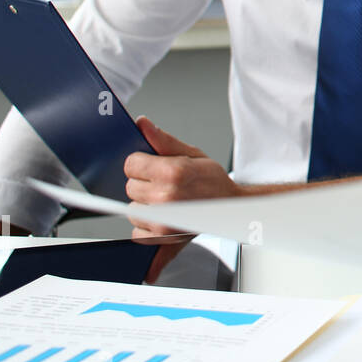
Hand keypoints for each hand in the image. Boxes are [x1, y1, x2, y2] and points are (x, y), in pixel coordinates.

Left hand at [124, 116, 239, 237]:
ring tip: (167, 201)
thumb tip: (142, 124)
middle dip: (144, 184)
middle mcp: (165, 197)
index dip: (142, 163)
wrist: (231, 207)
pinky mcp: (161, 237)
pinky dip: (147, 226)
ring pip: (132, 209)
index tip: (154, 167)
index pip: (131, 164)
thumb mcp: (192, 153)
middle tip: (165, 184)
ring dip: (145, 206)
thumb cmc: (213, 181)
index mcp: (172, 172)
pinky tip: (163, 217)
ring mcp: (163, 220)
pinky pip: (136, 231)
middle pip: (130, 187)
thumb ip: (163, 140)